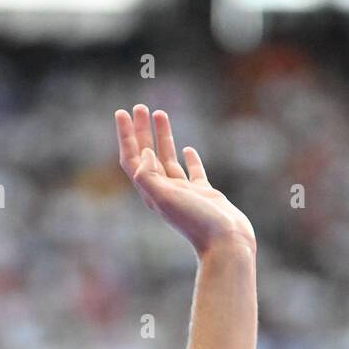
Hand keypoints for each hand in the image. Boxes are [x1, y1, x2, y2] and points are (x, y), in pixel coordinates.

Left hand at [115, 105, 254, 257]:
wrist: (226, 241)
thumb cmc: (196, 221)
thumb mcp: (166, 197)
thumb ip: (149, 176)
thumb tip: (145, 153)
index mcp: (151, 192)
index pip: (132, 159)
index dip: (125, 136)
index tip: (122, 112)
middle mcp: (164, 191)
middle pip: (147, 155)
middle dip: (141, 131)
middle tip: (140, 107)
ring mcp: (184, 192)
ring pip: (168, 159)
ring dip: (163, 136)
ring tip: (160, 114)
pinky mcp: (204, 194)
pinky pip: (192, 172)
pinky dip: (189, 158)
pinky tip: (188, 148)